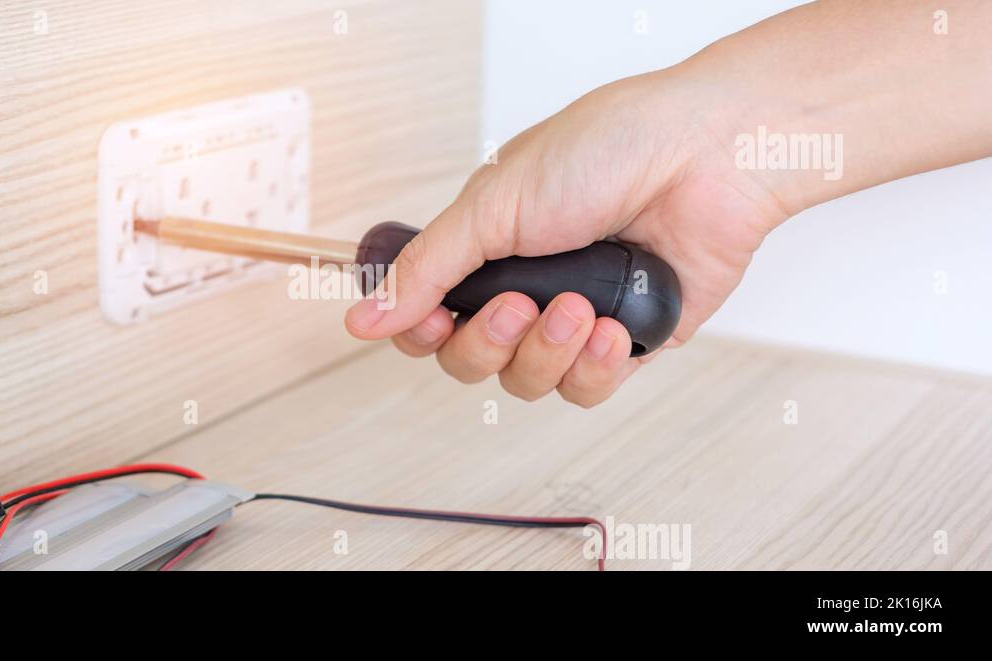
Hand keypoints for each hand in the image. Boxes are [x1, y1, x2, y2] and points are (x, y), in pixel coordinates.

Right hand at [344, 70, 788, 405]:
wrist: (704, 158)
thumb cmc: (605, 153)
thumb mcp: (492, 205)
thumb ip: (426, 269)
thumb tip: (362, 317)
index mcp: (484, 249)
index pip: (426, 318)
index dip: (421, 331)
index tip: (431, 319)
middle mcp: (524, 287)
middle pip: (470, 362)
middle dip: (489, 342)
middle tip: (516, 304)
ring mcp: (573, 319)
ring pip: (527, 382)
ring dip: (547, 351)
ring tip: (580, 306)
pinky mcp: (624, 345)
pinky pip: (586, 389)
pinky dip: (593, 365)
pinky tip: (611, 327)